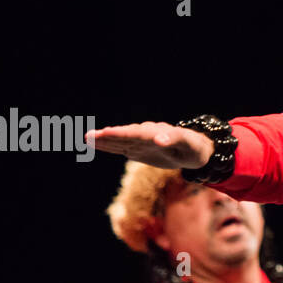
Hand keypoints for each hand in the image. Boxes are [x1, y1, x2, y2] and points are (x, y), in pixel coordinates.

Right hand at [84, 121, 214, 169]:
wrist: (195, 150)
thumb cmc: (194, 147)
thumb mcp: (189, 144)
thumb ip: (174, 139)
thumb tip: (158, 139)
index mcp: (156, 133)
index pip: (136, 133)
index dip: (121, 134)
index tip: (106, 133)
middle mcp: (145, 135)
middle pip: (124, 135)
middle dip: (108, 136)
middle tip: (90, 136)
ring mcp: (140, 142)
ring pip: (120, 141)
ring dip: (104, 140)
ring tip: (87, 138)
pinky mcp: (138, 150)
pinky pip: (121, 147)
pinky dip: (109, 146)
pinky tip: (96, 144)